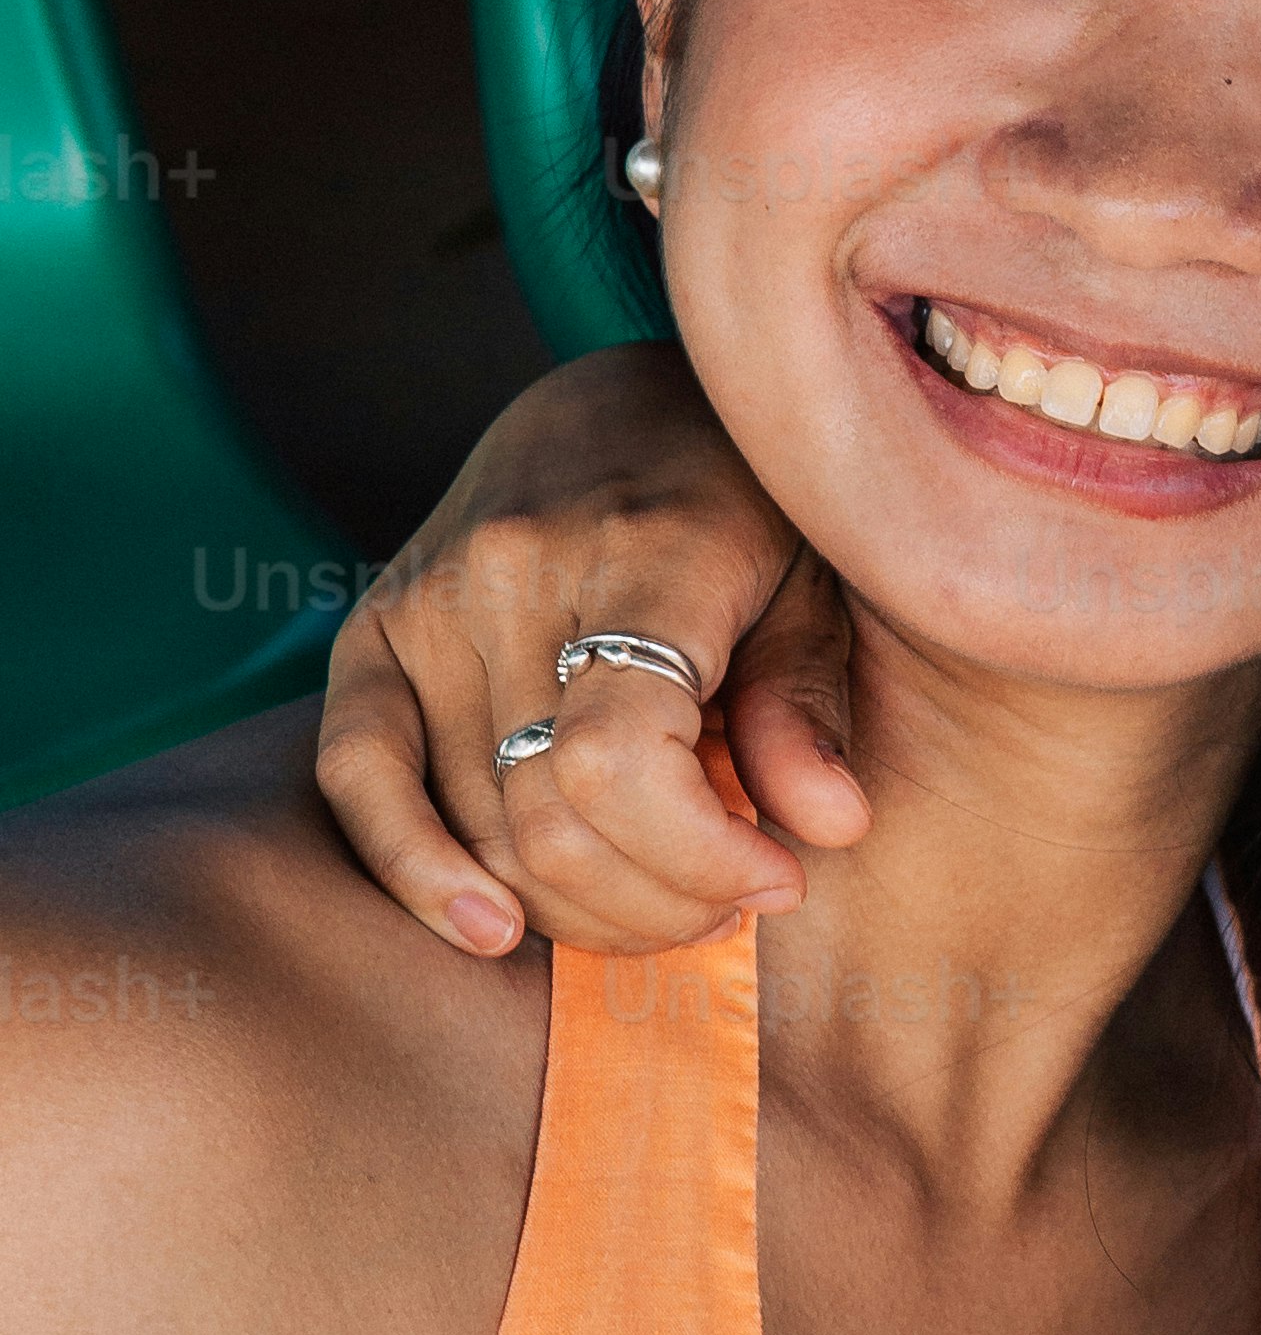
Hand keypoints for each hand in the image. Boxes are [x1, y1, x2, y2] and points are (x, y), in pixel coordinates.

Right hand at [315, 350, 851, 951]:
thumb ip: (808, 700)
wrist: (621, 403)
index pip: (618, 759)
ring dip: (577, 906)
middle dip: (655, 901)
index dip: (701, 857)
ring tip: (668, 903)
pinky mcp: (373, 628)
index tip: (779, 877)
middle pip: (548, 816)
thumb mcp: (818, 580)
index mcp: (642, 551)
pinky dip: (414, 871)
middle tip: (730, 908)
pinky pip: (354, 774)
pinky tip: (491, 931)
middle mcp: (511, 574)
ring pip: (475, 823)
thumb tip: (831, 825)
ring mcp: (426, 601)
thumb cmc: (745, 502)